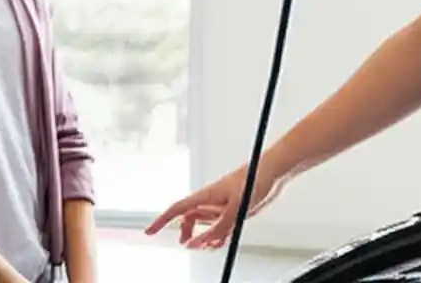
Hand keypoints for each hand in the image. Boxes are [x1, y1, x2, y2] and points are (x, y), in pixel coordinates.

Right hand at [144, 158, 286, 248]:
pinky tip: (222, 242)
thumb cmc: (253, 180)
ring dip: (204, 238)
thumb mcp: (235, 208)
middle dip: (186, 233)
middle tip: (187, 244)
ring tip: (209, 246)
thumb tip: (202, 243)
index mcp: (206, 195)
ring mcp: (222, 205)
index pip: (178, 209)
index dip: (161, 221)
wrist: (272, 173)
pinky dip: (218, 236)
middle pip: (189, 219)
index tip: (149, 232)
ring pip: (204, 225)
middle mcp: (211, 201)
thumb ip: (219, 227)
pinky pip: (219, 227)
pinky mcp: (233, 210)